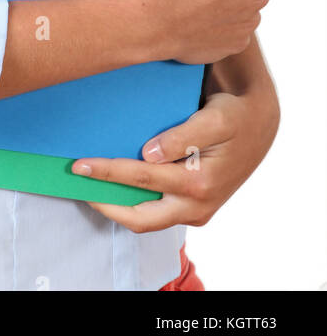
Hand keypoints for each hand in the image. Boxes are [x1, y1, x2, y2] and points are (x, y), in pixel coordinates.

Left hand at [70, 86, 279, 232]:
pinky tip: (114, 184)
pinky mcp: (194, 207)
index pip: (141, 180)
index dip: (107, 172)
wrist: (260, 123)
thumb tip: (148, 153)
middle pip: (139, 218)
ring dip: (117, 205)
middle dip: (104, 203)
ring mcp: (196, 210)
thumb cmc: (234, 116)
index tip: (79, 164)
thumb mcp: (214, 120)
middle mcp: (197, 205)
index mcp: (199, 184)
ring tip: (88, 187)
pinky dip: (134, 202)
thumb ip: (181, 137)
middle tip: (76, 183)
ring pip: (147, 219)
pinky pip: (157, 211)